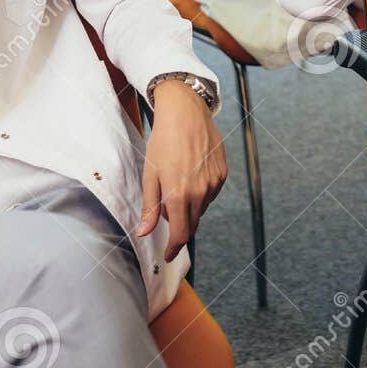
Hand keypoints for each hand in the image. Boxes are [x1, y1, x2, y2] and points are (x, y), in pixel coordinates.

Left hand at [134, 79, 227, 261]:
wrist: (186, 113)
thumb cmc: (163, 141)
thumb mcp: (150, 174)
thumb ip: (149, 206)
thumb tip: (144, 232)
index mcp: (179, 195)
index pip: (180, 234)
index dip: (174, 248)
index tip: (168, 254)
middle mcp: (200, 192)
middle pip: (192, 224)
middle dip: (179, 227)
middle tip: (165, 214)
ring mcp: (214, 183)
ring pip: (201, 209)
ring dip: (189, 208)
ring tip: (176, 185)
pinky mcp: (222, 173)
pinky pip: (211, 194)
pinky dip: (200, 194)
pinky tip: (190, 176)